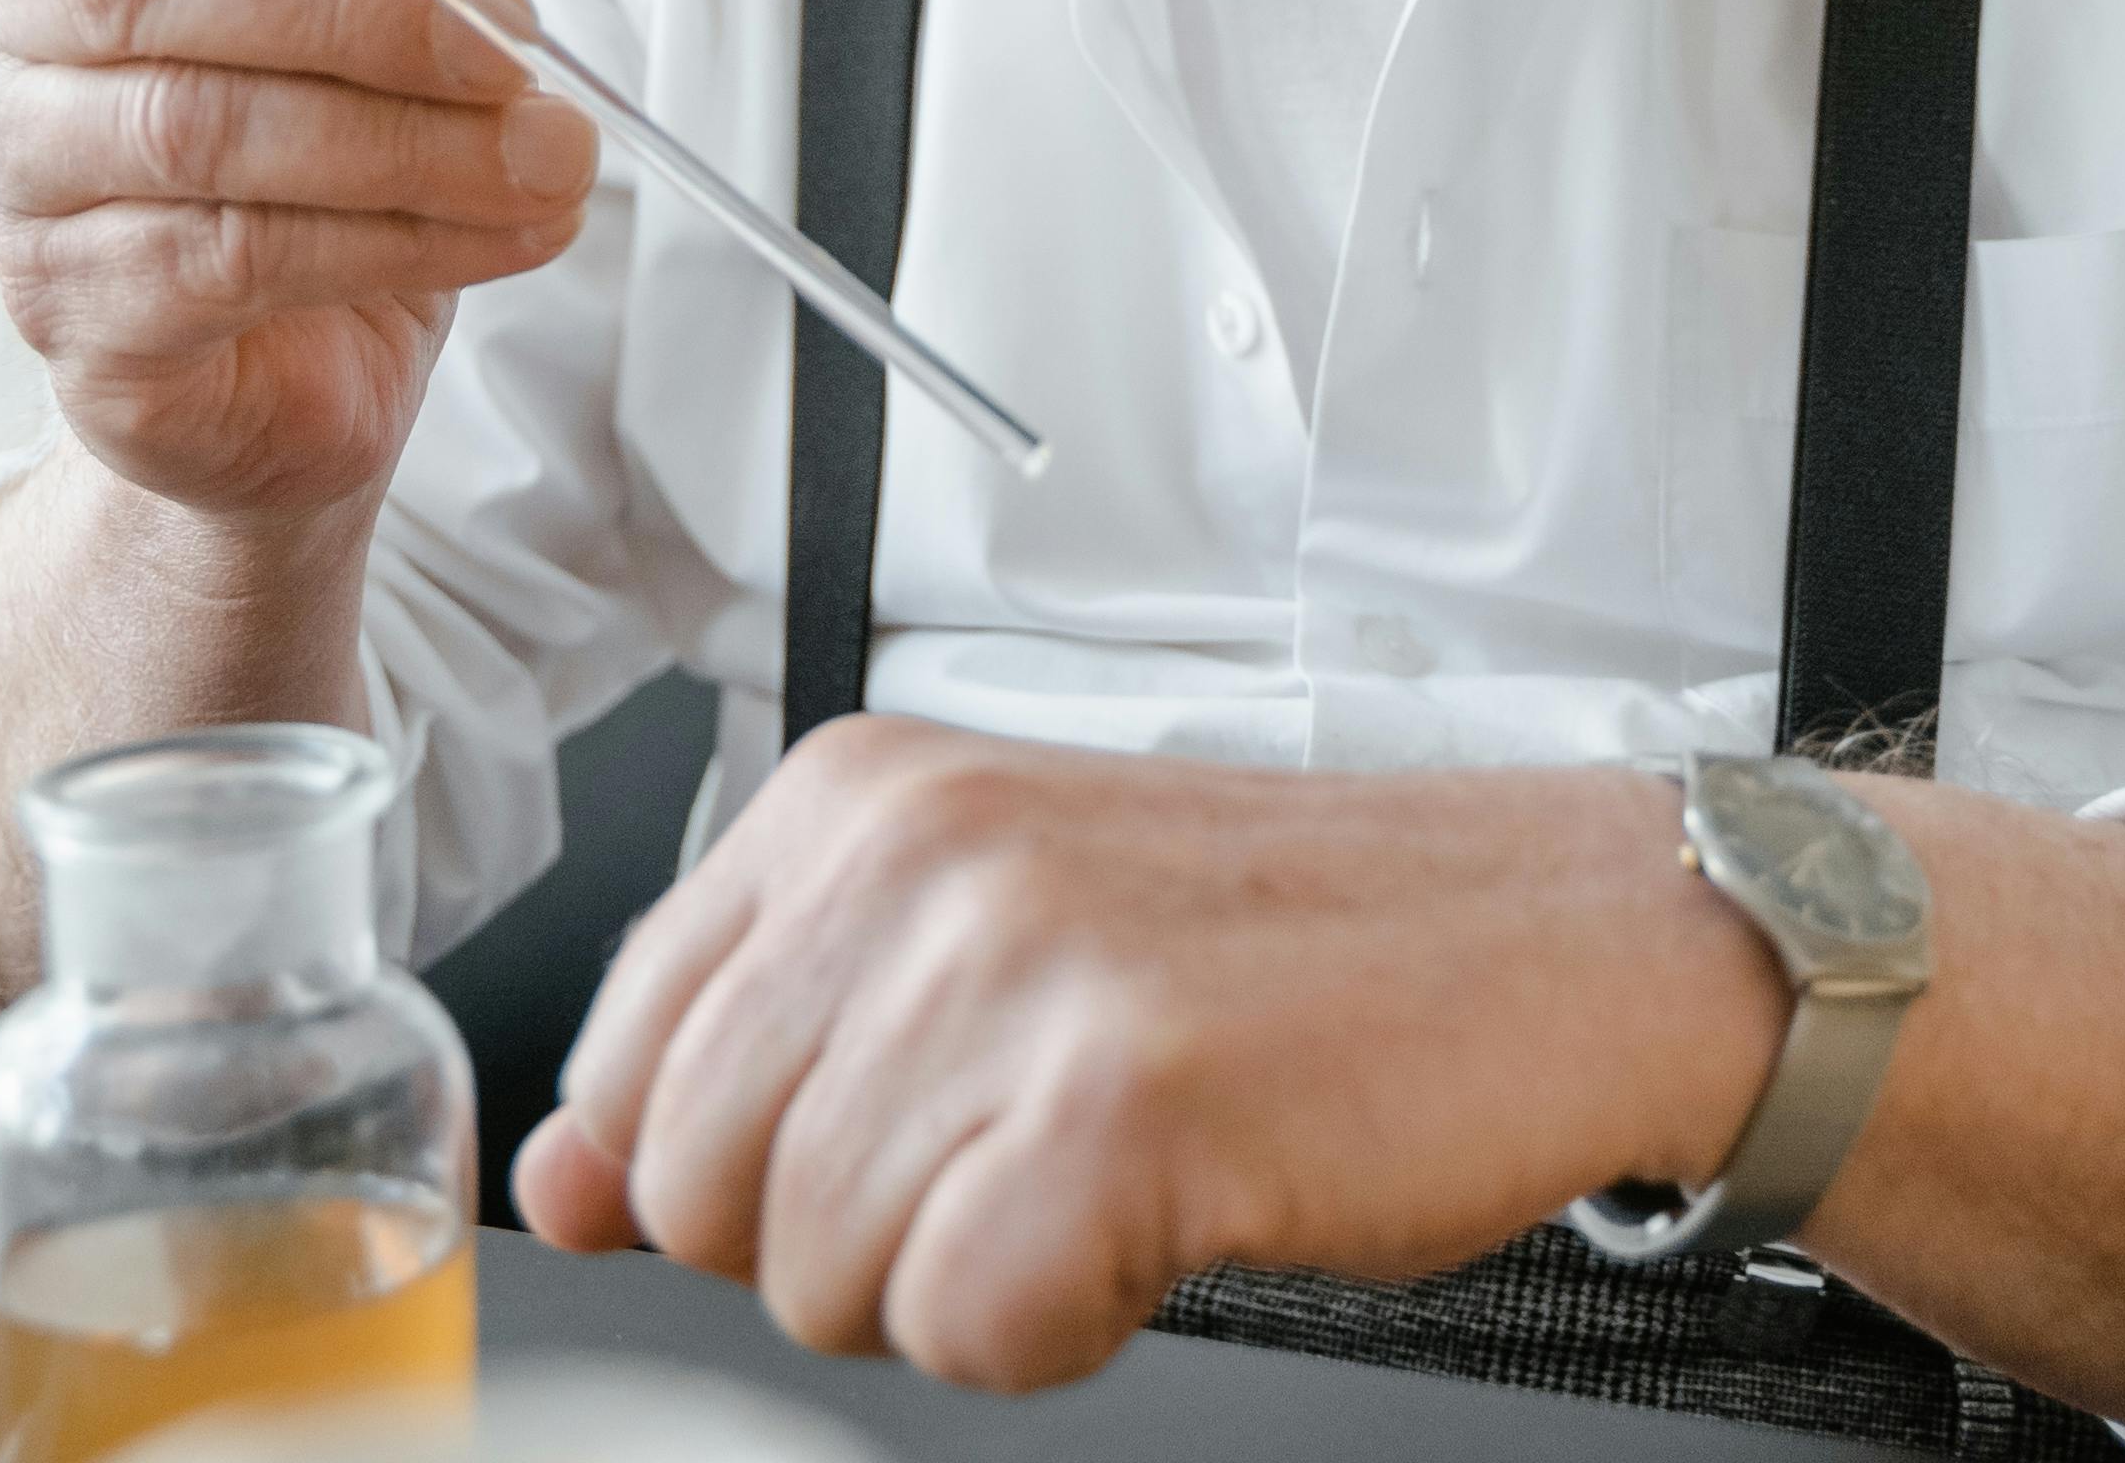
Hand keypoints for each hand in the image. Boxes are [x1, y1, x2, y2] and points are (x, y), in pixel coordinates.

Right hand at [0, 0, 596, 535]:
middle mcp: (10, 29)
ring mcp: (23, 182)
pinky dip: (397, 239)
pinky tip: (506, 231)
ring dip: (404, 140)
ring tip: (549, 156)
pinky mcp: (77, 316)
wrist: (317, 343)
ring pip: (194, 127)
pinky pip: (232, 258)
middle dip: (352, 5)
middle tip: (507, 50)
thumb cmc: (344, 117)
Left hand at [512, 723, 1788, 1389]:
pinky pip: (968, 1329)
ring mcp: (1016, 966)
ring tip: (1122, 1169)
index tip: (905, 1134)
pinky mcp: (1121, 1099)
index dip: (748, 1168)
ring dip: (978, 1281)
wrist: (1564, 943)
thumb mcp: (976, 952)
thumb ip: (746, 1059)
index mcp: (853, 795)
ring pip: (826, 1281)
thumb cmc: (1288, 957)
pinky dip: (1067, 1327)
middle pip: (705, 1198)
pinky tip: (1172, 1220)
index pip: (620, 1071)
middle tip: (1040, 1152)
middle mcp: (913, 855)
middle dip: (861, 1239)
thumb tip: (560, 1187)